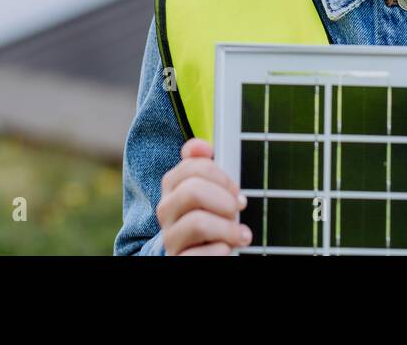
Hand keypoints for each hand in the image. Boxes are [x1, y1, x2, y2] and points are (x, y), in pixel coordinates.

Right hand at [157, 137, 251, 254]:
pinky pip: (199, 254)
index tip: (234, 190)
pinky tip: (225, 249)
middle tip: (237, 210)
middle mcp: (166, 209)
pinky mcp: (177, 259)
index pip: (192, 166)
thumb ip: (204, 166)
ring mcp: (169, 236)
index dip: (220, 176)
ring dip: (227, 229)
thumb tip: (202, 146)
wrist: (198, 255)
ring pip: (198, 222)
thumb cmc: (209, 218)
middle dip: (224, 201)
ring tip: (240, 235)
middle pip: (193, 191)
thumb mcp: (209, 191)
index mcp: (172, 186)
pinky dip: (220, 251)